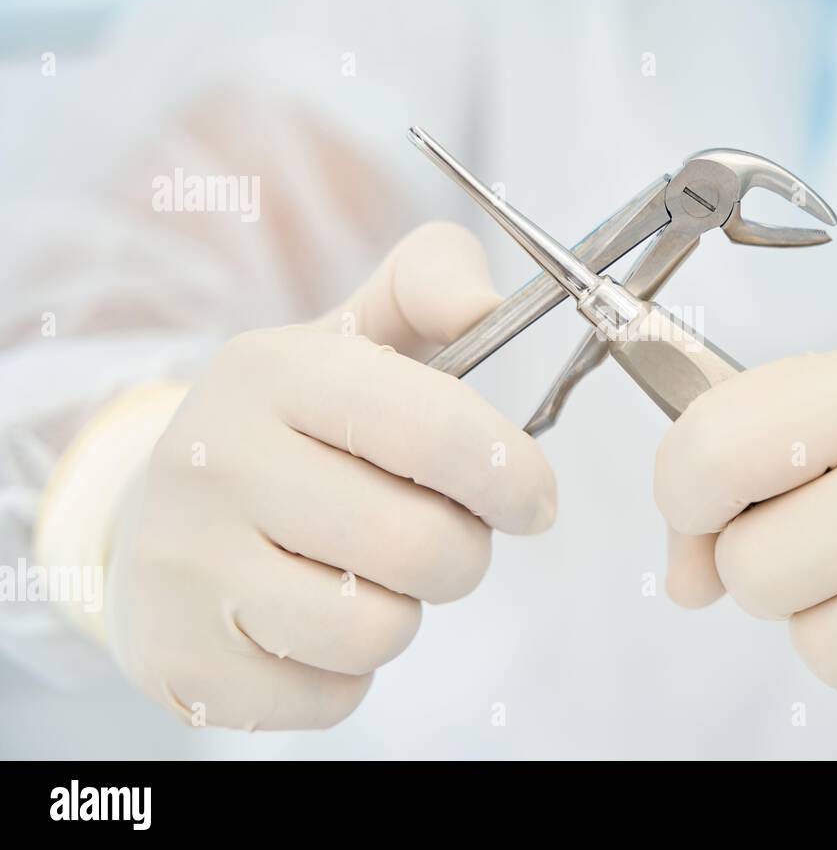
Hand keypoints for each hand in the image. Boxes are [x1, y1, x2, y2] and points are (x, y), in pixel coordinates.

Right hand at [107, 223, 555, 729]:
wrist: (162, 520)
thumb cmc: (294, 429)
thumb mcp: (352, 333)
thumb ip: (432, 281)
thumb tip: (486, 302)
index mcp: (272, 371)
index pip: (433, 428)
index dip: (511, 473)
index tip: (532, 498)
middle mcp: (215, 461)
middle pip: (420, 546)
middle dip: (462, 551)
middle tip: (441, 536)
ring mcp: (187, 568)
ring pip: (377, 630)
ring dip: (403, 609)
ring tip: (368, 572)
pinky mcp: (183, 662)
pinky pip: (331, 697)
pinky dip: (350, 671)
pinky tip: (317, 621)